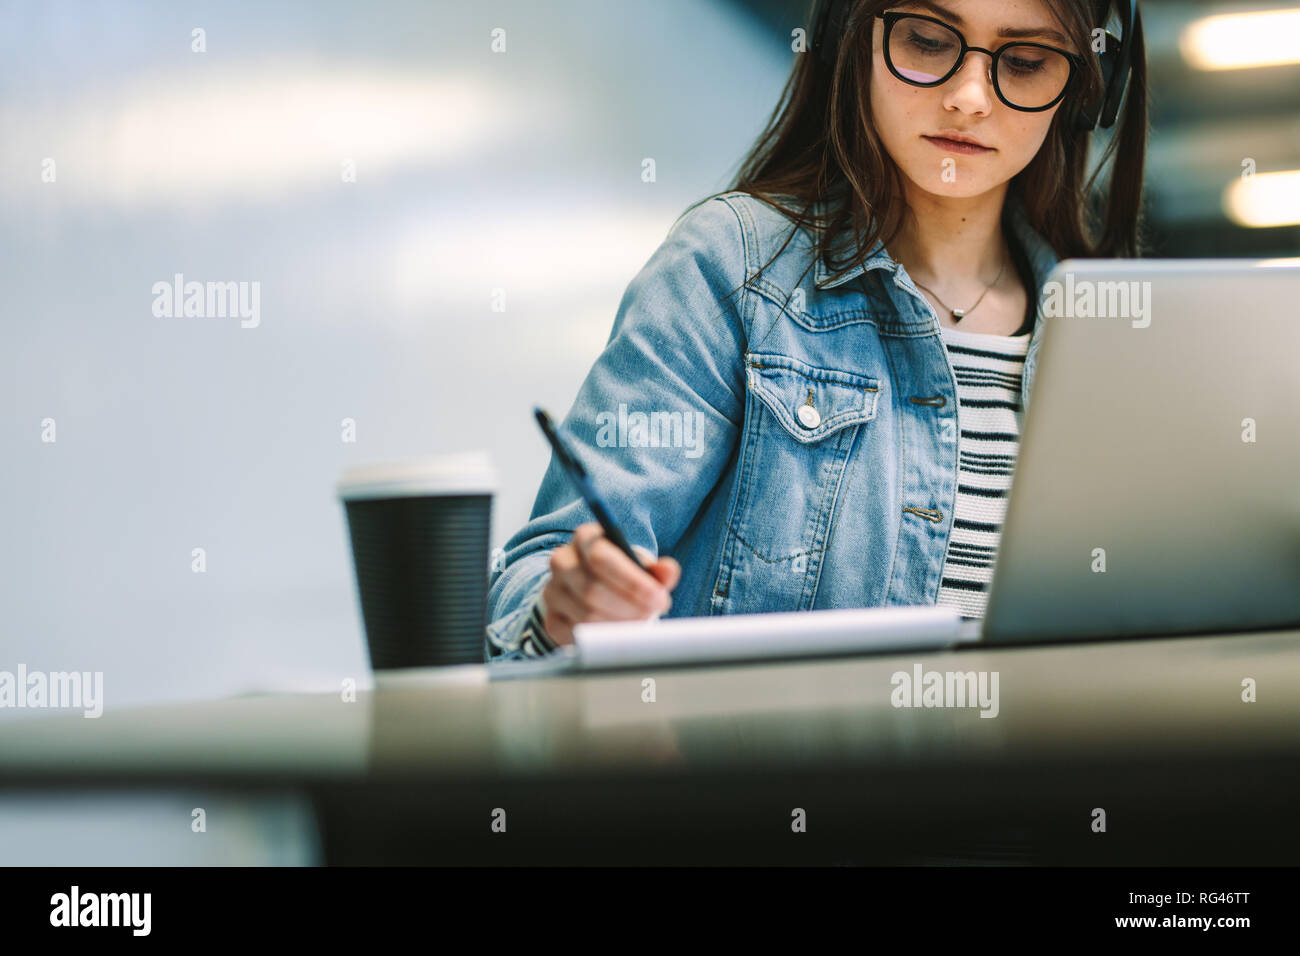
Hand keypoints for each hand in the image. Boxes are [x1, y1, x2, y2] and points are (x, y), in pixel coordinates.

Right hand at [541, 522, 680, 646]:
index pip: (601, 557)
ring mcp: (553, 591)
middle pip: (592, 590)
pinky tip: (619, 633)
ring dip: (619, 624)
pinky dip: (602, 638)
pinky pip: (577, 634)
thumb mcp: (640, 566)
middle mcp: (562, 561)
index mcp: (585, 539)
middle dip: (629, 607)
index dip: (631, 581)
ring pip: (586, 615)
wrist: (591, 588)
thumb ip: (657, 569)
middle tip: (652, 613)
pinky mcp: (551, 619)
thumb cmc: (620, 574)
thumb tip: (668, 570)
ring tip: (639, 622)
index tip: (658, 596)